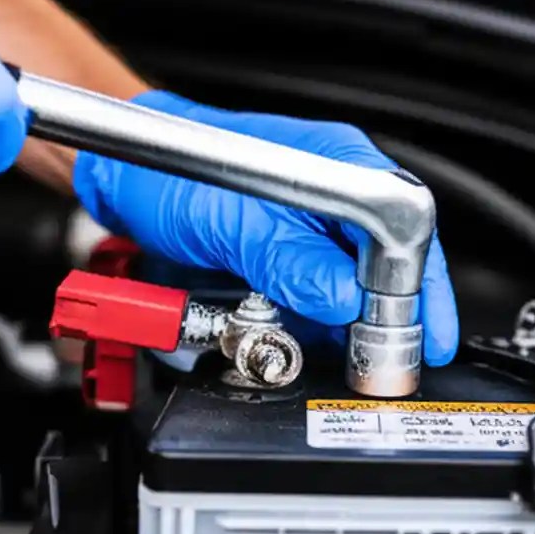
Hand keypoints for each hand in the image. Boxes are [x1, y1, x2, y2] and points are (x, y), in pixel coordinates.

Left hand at [74, 91, 458, 365]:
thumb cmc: (163, 170)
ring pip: (349, 302)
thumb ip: (289, 258)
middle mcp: (333, 201)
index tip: (412, 339)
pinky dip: (303, 336)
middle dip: (382, 324)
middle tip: (376, 368)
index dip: (418, 288)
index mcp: (338, 166)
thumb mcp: (229, 219)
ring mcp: (309, 238)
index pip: (407, 228)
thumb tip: (345, 299)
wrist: (117, 181)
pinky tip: (291, 346)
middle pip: (387, 273)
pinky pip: (310, 314)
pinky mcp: (283, 270)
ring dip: (337, 337)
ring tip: (322, 357)